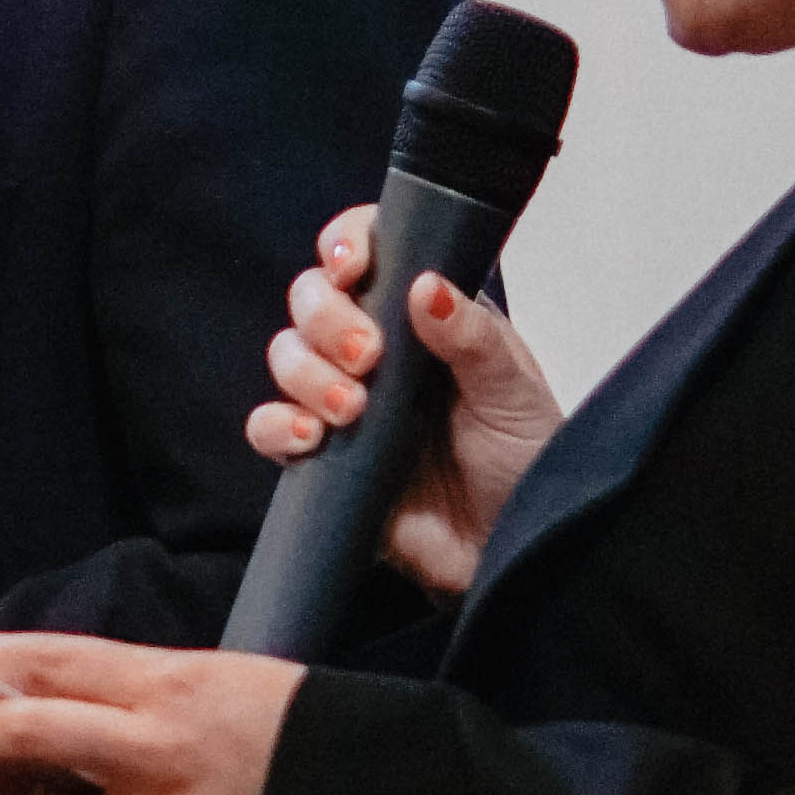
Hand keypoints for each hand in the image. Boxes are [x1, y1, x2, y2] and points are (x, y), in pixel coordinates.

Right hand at [259, 204, 569, 598]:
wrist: (508, 550)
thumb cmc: (525, 464)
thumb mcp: (513, 393)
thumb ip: (471, 338)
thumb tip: (427, 285)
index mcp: (424, 318)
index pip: (369, 254)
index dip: (346, 245)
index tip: (350, 266)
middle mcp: (378, 351)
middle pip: (313, 299)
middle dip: (327, 319)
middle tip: (369, 357)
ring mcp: (344, 402)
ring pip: (286, 355)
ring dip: (307, 373)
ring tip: (351, 410)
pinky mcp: (321, 458)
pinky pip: (268, 428)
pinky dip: (278, 426)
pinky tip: (313, 439)